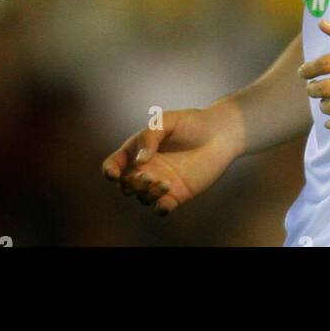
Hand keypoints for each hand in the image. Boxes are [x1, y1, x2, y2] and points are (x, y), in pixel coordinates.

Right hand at [101, 106, 240, 216]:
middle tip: (148, 175)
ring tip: (164, 182)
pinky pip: (161, 208)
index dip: (109, 171)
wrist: (220, 134)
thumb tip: (139, 161)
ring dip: (146, 194)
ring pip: (142, 197)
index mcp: (137, 150)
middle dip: (130, 184)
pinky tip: (166, 202)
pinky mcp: (178, 194)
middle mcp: (146, 168)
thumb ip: (149, 137)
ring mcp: (161, 182)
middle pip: (125, 185)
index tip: (114, 174)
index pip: (114, 164)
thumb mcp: (166, 121)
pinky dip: (160, 208)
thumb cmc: (191, 123)